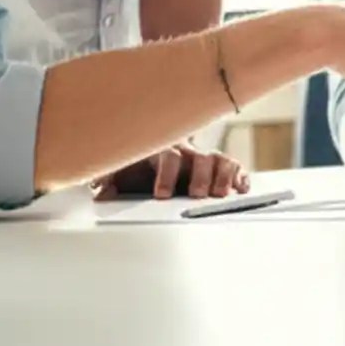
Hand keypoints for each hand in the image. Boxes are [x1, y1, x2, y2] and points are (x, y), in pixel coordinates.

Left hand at [92, 143, 250, 199]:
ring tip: (222, 194)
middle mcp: (186, 152)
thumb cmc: (132, 168)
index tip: (162, 195)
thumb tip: (103, 190)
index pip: (168, 156)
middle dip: (201, 176)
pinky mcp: (217, 170)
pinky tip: (241, 189)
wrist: (142, 162)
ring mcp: (203, 160)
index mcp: (160, 151)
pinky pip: (234, 167)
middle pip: (201, 157)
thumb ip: (107, 179)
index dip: (167, 175)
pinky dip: (240, 177)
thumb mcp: (116, 172)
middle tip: (197, 194)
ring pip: (220, 160)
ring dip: (223, 176)